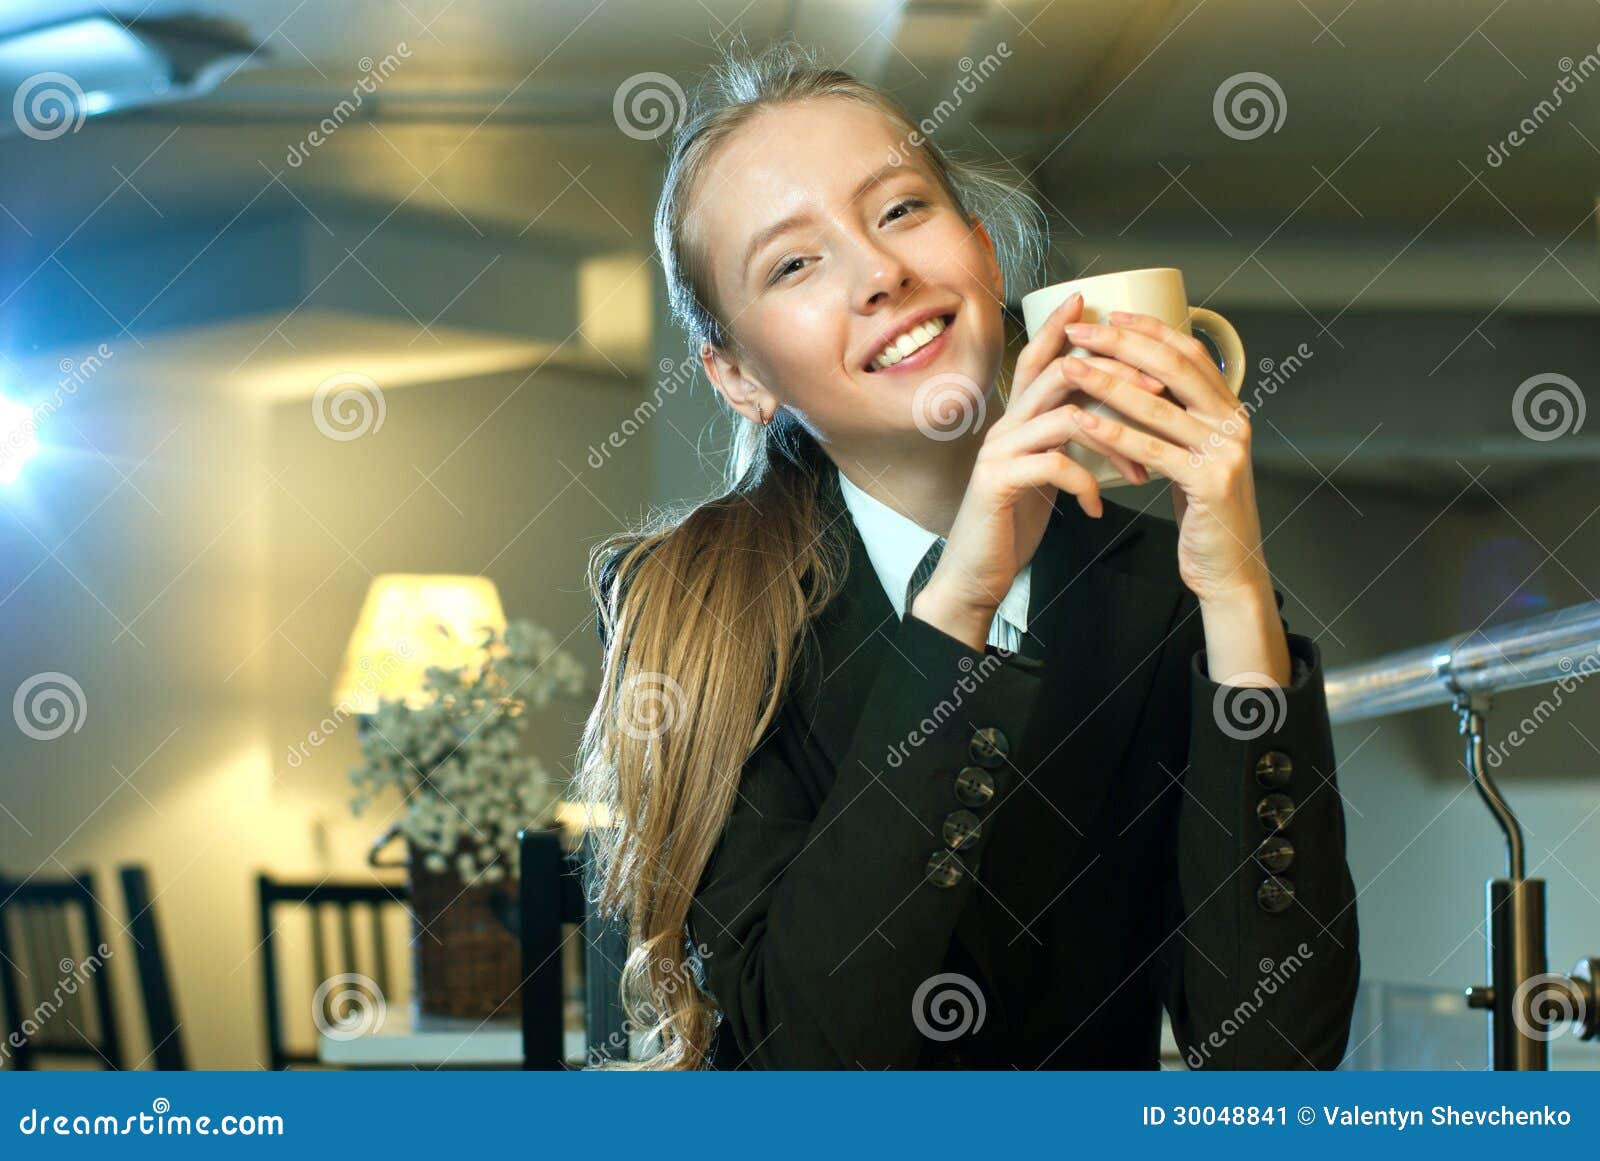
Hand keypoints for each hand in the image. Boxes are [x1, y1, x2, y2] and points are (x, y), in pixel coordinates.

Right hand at [914, 293, 1168, 645]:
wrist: (975, 575)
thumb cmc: (1012, 525)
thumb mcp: (1042, 474)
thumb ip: (1060, 440)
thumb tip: (1104, 417)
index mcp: (1016, 422)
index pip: (1037, 360)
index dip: (1059, 327)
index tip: (1088, 300)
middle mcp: (1003, 427)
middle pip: (1057, 375)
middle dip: (1112, 374)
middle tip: (1156, 386)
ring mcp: (998, 453)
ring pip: (1063, 416)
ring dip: (1114, 438)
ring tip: (1140, 466)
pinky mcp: (997, 483)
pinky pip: (1054, 463)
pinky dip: (1087, 482)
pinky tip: (1098, 506)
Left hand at [1052, 310, 1268, 605]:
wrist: (1228, 566)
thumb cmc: (1202, 511)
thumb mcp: (1194, 454)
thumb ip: (1177, 419)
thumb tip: (1138, 379)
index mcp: (1229, 408)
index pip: (1188, 352)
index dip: (1149, 329)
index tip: (1109, 315)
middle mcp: (1234, 421)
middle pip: (1173, 368)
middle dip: (1122, 346)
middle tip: (1080, 334)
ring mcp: (1226, 450)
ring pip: (1158, 405)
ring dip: (1108, 384)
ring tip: (1071, 369)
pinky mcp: (1211, 481)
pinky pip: (1154, 449)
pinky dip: (1116, 434)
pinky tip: (1085, 423)